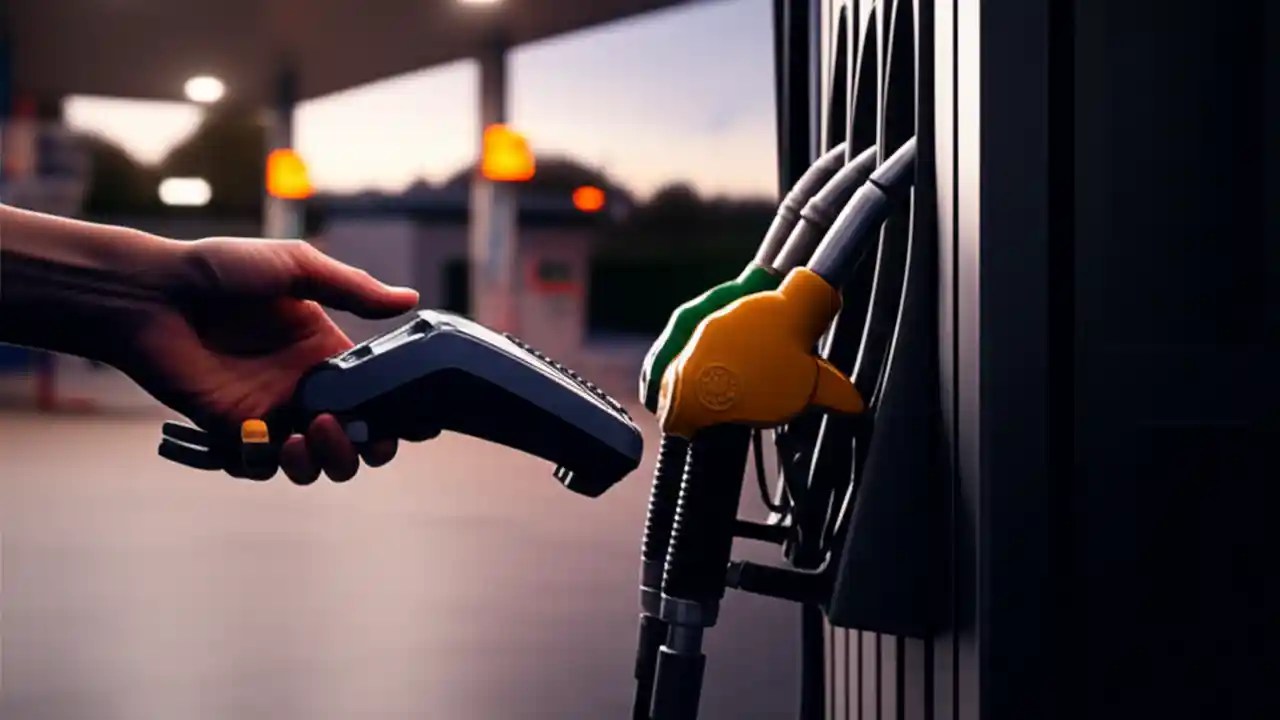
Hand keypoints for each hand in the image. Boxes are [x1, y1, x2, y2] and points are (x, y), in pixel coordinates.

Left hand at [123, 237, 424, 483]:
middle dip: (367, 448)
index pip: (377, 396)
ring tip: (309, 435)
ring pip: (315, 463)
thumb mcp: (295, 267)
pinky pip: (260, 465)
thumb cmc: (219, 270)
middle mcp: (305, 388)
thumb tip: (409, 299)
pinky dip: (270, 462)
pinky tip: (266, 436)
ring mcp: (271, 411)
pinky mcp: (232, 429)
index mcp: (326, 353)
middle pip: (357, 440)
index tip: (408, 418)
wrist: (153, 293)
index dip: (397, 413)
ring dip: (325, 461)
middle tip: (359, 434)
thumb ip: (352, 288)